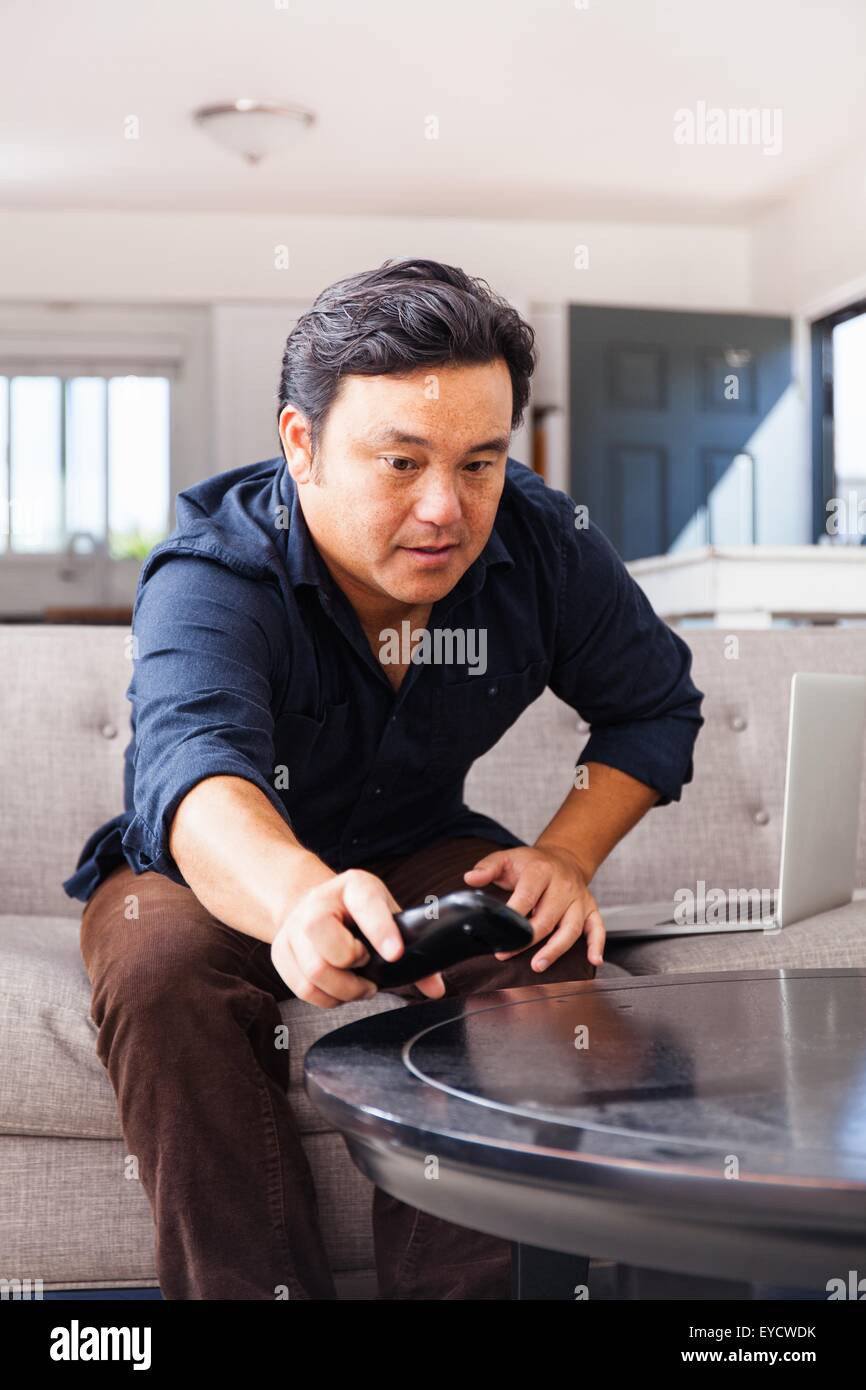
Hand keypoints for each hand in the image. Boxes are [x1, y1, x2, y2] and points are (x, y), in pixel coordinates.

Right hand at [271, 869, 445, 1008]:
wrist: (312, 904)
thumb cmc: (357, 913)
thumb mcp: (386, 914)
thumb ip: (413, 948)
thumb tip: (436, 988)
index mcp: (353, 886)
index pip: (367, 905)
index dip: (381, 930)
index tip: (396, 954)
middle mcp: (317, 902)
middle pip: (331, 947)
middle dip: (354, 968)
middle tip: (368, 971)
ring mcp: (293, 927)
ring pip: (315, 973)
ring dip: (344, 990)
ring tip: (358, 986)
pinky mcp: (280, 952)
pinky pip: (302, 988)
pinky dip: (326, 998)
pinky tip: (337, 989)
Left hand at [463, 844, 604, 969]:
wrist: (563, 857)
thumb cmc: (531, 864)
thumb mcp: (507, 858)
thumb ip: (487, 867)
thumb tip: (470, 878)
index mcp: (541, 872)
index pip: (527, 897)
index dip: (513, 916)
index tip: (498, 932)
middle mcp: (563, 886)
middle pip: (547, 917)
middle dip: (527, 939)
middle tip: (506, 954)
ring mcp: (579, 899)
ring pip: (571, 928)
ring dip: (555, 949)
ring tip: (538, 965)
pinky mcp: (591, 909)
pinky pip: (598, 928)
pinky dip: (597, 945)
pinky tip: (594, 961)